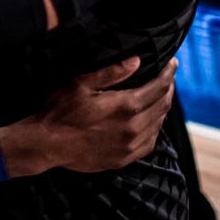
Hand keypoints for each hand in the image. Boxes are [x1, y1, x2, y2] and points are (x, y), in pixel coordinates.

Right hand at [0, 57, 176, 176]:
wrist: (47, 144)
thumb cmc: (60, 111)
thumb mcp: (81, 84)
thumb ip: (112, 72)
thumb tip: (137, 61)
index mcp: (126, 106)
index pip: (159, 87)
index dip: (168, 73)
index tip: (173, 63)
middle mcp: (134, 128)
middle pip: (163, 105)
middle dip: (168, 88)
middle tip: (168, 76)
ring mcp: (130, 146)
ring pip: (159, 124)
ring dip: (162, 107)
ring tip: (160, 95)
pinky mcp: (124, 159)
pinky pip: (150, 143)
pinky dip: (155, 128)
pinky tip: (150, 121)